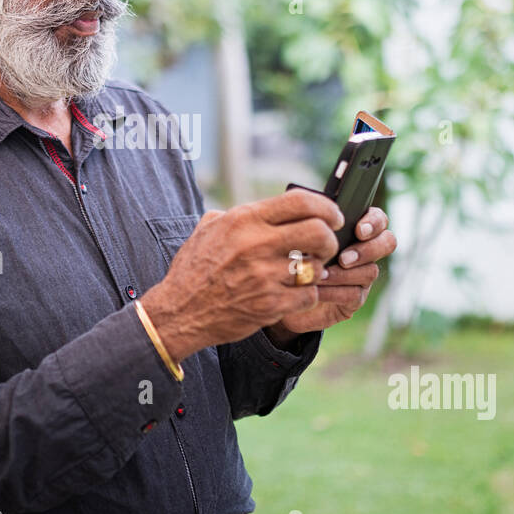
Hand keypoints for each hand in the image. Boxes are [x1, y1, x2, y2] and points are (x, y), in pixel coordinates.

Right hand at [139, 189, 343, 362]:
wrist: (180, 311)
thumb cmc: (194, 268)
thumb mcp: (209, 229)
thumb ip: (240, 214)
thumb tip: (269, 207)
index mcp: (244, 220)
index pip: (301, 202)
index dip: (326, 207)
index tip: (333, 216)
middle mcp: (257, 245)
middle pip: (319, 232)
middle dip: (329, 239)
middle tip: (325, 246)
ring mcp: (265, 277)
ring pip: (317, 267)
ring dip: (316, 270)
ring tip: (303, 272)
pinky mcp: (271, 305)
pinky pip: (309, 295)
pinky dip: (307, 294)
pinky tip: (294, 293)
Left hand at [269, 207, 396, 338]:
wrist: (278, 291)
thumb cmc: (289, 255)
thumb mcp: (298, 235)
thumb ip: (314, 223)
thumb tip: (320, 217)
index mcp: (353, 229)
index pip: (377, 219)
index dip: (374, 223)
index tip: (358, 230)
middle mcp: (362, 250)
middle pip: (387, 242)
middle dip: (368, 250)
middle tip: (344, 259)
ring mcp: (361, 275)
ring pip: (370, 271)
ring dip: (344, 273)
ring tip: (320, 275)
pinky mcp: (353, 299)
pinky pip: (354, 294)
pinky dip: (335, 291)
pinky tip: (316, 290)